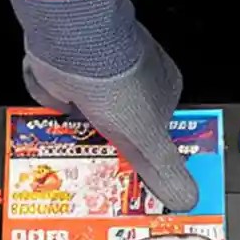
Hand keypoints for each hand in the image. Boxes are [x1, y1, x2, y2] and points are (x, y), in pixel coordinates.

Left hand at [3, 0, 198, 211]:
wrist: (78, 40)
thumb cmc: (118, 82)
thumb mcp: (146, 139)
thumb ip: (164, 170)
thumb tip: (188, 200)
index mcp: (165, 88)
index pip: (150, 130)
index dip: (136, 146)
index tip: (125, 162)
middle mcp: (137, 71)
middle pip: (115, 115)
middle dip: (101, 131)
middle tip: (91, 147)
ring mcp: (103, 60)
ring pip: (85, 100)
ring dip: (73, 114)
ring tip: (69, 125)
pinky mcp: (72, 53)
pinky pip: (58, 82)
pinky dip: (52, 92)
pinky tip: (55, 98)